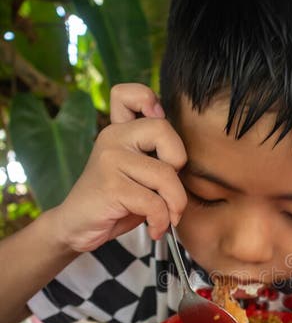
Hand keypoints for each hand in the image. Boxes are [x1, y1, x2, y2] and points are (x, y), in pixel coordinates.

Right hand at [52, 83, 187, 252]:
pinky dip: (161, 221)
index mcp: (118, 131)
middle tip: (168, 187)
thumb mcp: (136, 174)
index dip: (147, 99)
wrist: (76, 227)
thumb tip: (184, 158)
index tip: (156, 122)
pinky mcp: (111, 187)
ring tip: (166, 218)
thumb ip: (154, 157)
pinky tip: (155, 228)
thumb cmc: (114, 202)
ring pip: (165, 174)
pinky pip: (154, 203)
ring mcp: (110, 160)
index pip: (127, 93)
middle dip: (178, 164)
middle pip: (163, 130)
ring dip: (174, 204)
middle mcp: (112, 138)